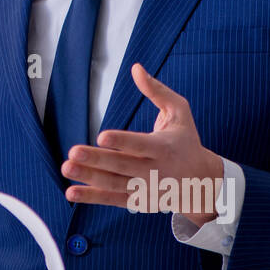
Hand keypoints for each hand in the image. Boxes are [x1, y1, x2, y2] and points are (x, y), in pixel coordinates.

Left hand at [62, 62, 223, 225]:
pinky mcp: (138, 201)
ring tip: (66, 168)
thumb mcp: (179, 112)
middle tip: (73, 153)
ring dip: (89, 177)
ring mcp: (146, 188)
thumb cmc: (186, 141)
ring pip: (115, 184)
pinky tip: (71, 192)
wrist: (203, 182)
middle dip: (97, 160)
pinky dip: (92, 197)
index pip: (140, 144)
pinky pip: (112, 199)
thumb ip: (157, 91)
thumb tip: (135, 68)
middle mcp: (155, 170)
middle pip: (122, 165)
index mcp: (164, 147)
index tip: (102, 136)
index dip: (121, 141)